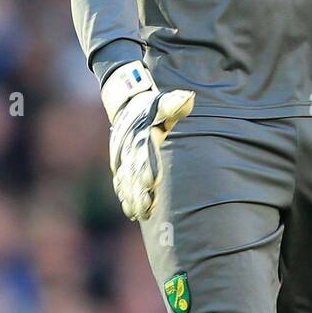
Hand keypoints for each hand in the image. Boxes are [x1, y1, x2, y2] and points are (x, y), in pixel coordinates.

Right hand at [101, 61, 194, 220]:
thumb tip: (189, 98)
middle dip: (140, 190)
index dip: (147, 167)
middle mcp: (130, 149)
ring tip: (142, 214)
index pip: (144, 153)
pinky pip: (122, 184)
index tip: (152, 181)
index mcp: (142, 134)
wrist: (128, 108)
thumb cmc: (153, 108)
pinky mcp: (121, 166)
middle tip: (148, 207)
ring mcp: (124, 159)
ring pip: (127, 182)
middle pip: (135, 173)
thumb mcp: (163, 103)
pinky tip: (131, 212)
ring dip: (133, 198)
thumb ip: (175, 104)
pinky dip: (125, 197)